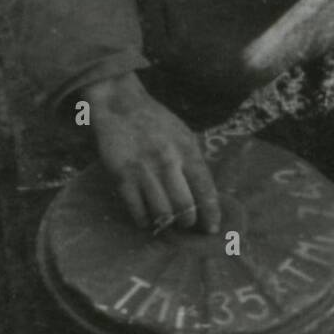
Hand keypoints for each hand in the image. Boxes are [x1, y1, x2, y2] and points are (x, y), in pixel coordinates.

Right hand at [83, 72, 220, 233]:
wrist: (121, 106)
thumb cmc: (157, 122)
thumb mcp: (183, 135)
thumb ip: (193, 162)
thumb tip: (206, 195)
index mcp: (187, 150)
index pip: (205, 189)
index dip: (211, 213)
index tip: (212, 228)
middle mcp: (168, 161)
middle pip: (185, 206)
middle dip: (188, 221)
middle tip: (187, 224)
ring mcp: (144, 170)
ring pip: (162, 212)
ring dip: (167, 223)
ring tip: (167, 222)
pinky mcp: (122, 176)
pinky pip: (137, 210)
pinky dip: (144, 221)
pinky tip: (147, 219)